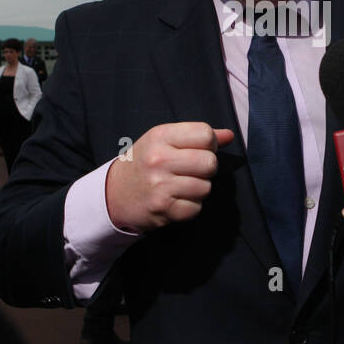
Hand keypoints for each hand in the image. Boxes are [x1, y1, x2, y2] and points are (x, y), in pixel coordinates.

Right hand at [105, 123, 235, 232]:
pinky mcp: (163, 209)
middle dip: (206, 168)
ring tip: (181, 186)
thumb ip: (197, 136)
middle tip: (191, 171)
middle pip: (210, 162)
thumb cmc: (144, 163)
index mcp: (160, 136)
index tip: (198, 150)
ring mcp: (160, 186)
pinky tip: (175, 200)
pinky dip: (190, 206)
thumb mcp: (164, 141)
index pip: (205, 134)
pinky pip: (196, 208)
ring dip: (198, 189)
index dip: (209, 143)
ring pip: (205, 187)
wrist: (114, 193)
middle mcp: (159, 159)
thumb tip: (229, 136)